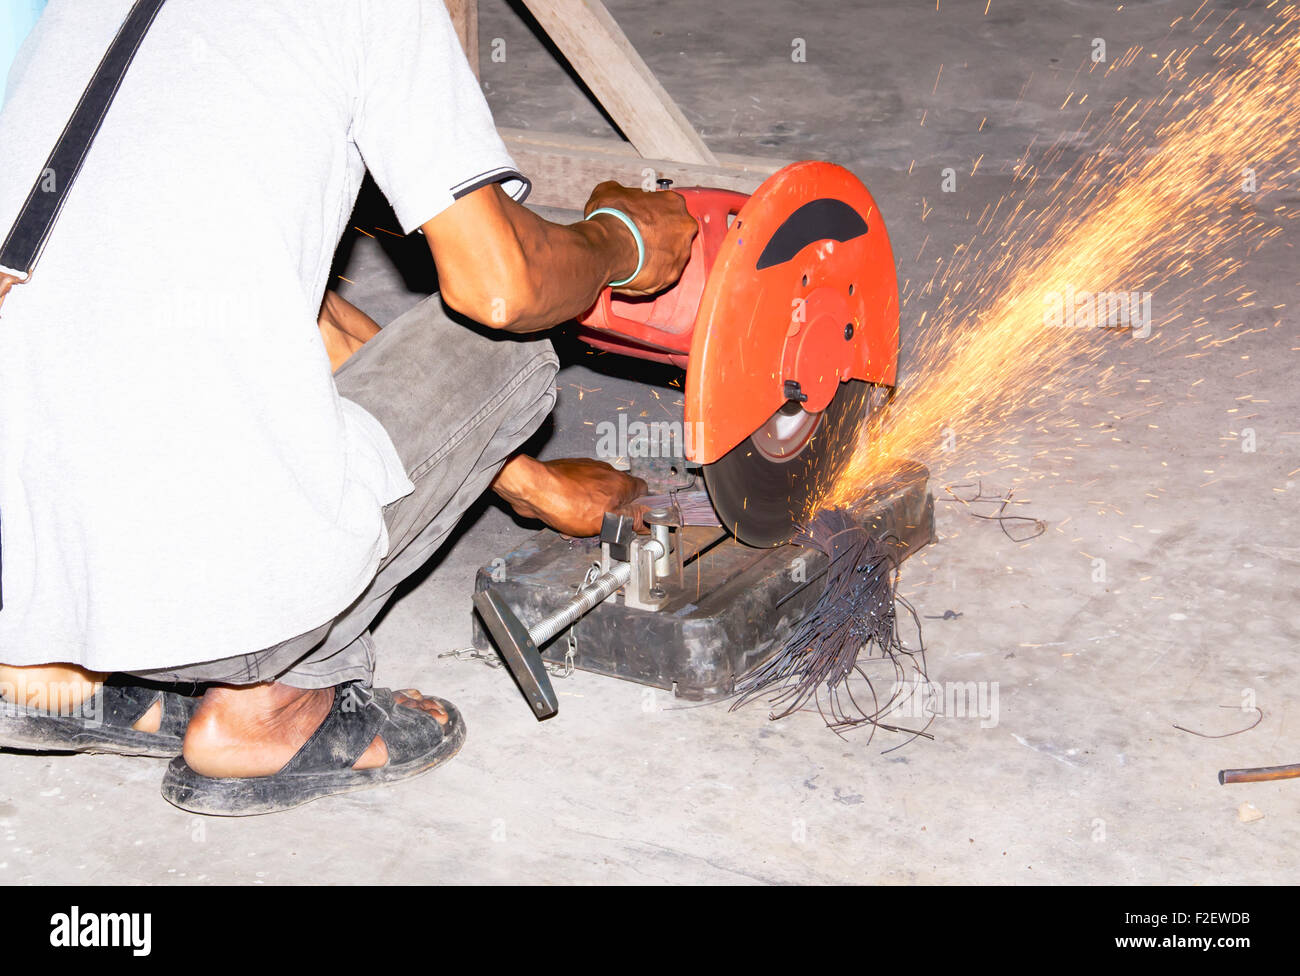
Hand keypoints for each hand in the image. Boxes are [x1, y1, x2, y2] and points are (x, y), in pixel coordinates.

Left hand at [492, 455, 649, 537]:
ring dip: (591, 513)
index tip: (634, 520)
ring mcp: (585, 472)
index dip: (640, 508)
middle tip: (602, 528)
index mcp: (620, 482)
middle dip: (610, 514)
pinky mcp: (567, 475)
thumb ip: (629, 519)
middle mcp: (605, 472)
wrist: (533, 488)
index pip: (643, 491)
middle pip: (618, 496)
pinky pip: (578, 496)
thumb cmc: (566, 501)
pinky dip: (575, 508)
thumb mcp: (608, 520)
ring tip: (579, 526)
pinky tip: (565, 519)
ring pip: (596, 498)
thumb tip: (645, 521)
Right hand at [584, 182, 697, 295]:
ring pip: (670, 255)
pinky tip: (633, 271)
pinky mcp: (672, 275)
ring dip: (655, 257)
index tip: (640, 219)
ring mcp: (681, 252)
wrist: (610, 245)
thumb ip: (622, 193)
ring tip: (634, 258)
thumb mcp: (609, 192)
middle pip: (674, 231)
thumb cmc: (613, 217)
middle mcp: (683, 227)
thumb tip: (616, 196)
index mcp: (673, 203)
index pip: (667, 207)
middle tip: (637, 239)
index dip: (652, 213)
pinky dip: (649, 275)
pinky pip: (661, 275)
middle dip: (657, 236)